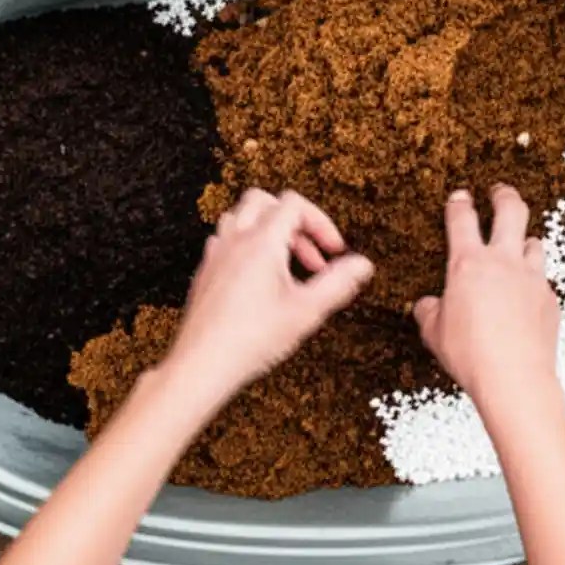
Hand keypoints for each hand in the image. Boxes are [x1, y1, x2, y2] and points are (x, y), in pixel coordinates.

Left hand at [164, 189, 374, 393]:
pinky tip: (257, 277)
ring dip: (267, 231)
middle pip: (265, 201)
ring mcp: (216, 255)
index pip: (294, 204)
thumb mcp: (306, 311)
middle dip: (294, 222)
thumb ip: (338, 283)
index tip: (333, 250)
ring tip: (285, 262)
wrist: (203, 363)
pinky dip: (246, 247)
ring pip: (240, 217)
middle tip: (310, 253)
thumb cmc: (249, 340)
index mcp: (261, 242)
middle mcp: (235, 240)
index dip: (321, 222)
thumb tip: (362, 265)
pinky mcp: (205, 272)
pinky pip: (225, 241)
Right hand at [413, 185, 560, 399]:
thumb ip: (429, 312)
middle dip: (504, 195)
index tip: (459, 197)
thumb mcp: (434, 333)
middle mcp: (503, 262)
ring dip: (525, 241)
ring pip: (534, 242)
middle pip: (510, 210)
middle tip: (499, 192)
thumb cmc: (472, 355)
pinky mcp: (549, 298)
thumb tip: (426, 305)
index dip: (459, 203)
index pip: (462, 218)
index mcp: (468, 264)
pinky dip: (534, 282)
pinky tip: (526, 297)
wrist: (514, 377)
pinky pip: (543, 280)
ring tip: (519, 245)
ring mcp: (531, 278)